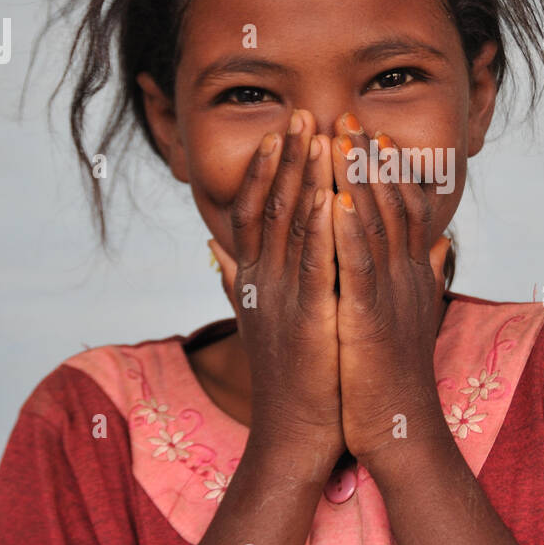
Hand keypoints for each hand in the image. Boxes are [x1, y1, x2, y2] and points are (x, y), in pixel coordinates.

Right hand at [207, 109, 344, 477]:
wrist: (296, 432)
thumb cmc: (290, 374)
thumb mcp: (260, 317)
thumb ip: (235, 278)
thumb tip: (211, 248)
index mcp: (254, 279)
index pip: (254, 211)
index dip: (265, 168)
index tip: (278, 130)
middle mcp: (261, 281)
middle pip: (271, 205)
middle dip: (286, 156)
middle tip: (300, 112)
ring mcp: (282, 297)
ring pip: (292, 224)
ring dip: (304, 175)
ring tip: (316, 134)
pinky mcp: (308, 317)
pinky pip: (315, 263)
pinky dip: (322, 226)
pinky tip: (332, 194)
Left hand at [328, 113, 452, 461]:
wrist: (397, 430)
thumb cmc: (391, 375)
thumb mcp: (406, 314)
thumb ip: (421, 272)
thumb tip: (440, 240)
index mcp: (408, 275)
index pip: (402, 210)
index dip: (387, 170)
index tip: (369, 134)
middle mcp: (406, 276)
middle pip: (390, 204)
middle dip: (368, 159)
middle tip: (347, 117)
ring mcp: (391, 295)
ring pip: (375, 224)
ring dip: (357, 178)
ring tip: (338, 139)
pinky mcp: (370, 318)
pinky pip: (358, 265)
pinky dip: (347, 228)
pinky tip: (332, 198)